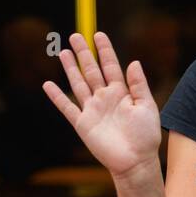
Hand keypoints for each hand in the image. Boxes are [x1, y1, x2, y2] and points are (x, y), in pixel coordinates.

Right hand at [42, 32, 162, 181]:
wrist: (135, 161)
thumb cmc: (145, 136)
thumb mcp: (147, 106)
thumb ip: (139, 85)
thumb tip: (133, 62)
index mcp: (122, 92)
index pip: (111, 66)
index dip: (104, 50)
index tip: (98, 34)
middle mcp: (105, 98)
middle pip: (91, 70)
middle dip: (84, 53)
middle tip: (76, 35)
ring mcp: (92, 110)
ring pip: (78, 83)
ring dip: (70, 68)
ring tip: (63, 52)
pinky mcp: (83, 124)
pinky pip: (67, 107)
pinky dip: (57, 96)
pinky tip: (48, 84)